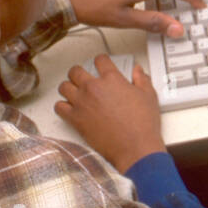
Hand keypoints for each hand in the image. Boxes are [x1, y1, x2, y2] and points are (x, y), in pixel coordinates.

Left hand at [55, 56, 165, 172]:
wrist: (135, 148)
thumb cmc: (142, 124)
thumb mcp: (149, 97)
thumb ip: (142, 80)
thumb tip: (138, 71)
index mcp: (112, 79)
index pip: (100, 60)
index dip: (101, 61)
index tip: (101, 64)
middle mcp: (94, 88)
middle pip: (75, 71)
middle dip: (79, 72)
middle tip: (83, 78)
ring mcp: (82, 103)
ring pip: (64, 87)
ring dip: (68, 88)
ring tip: (74, 92)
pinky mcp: (76, 119)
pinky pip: (59, 107)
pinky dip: (62, 107)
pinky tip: (70, 108)